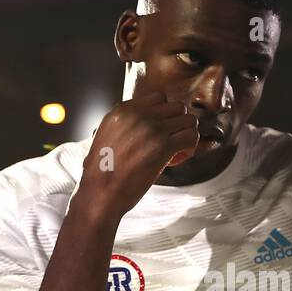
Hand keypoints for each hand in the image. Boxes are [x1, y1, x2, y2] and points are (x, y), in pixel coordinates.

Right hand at [77, 91, 199, 218]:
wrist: (100, 193)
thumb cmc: (102, 172)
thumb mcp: (105, 135)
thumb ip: (125, 124)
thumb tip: (144, 124)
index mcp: (123, 110)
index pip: (159, 98)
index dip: (164, 115)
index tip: (158, 132)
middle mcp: (138, 115)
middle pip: (177, 107)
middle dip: (177, 125)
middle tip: (169, 143)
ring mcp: (152, 129)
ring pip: (188, 120)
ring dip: (185, 135)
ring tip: (174, 152)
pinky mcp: (163, 147)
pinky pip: (192, 137)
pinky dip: (189, 149)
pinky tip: (175, 160)